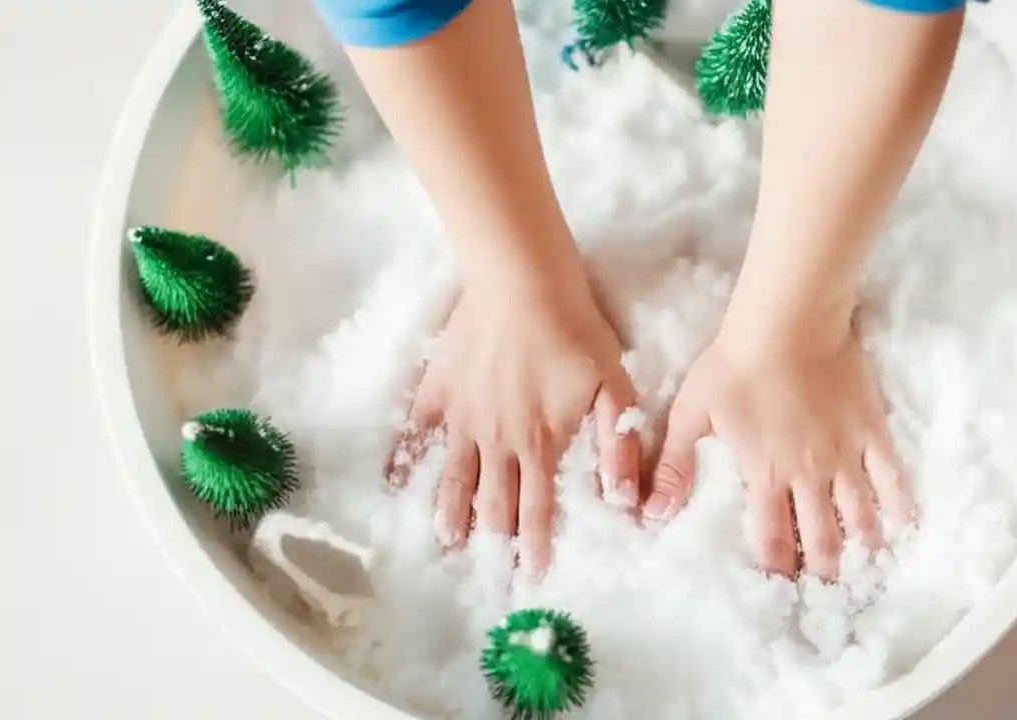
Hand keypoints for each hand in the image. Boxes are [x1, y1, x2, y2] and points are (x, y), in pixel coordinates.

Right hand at [390, 269, 639, 573]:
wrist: (524, 283)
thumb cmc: (576, 331)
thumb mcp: (615, 387)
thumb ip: (618, 445)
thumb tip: (623, 498)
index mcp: (540, 444)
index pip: (538, 509)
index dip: (535, 547)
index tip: (531, 578)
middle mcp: (497, 441)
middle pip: (492, 504)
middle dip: (491, 544)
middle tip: (485, 575)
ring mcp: (461, 419)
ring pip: (452, 480)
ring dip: (449, 517)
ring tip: (444, 545)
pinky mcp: (437, 392)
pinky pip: (414, 435)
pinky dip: (403, 463)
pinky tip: (392, 485)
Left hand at [644, 305, 913, 579]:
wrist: (789, 322)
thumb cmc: (736, 364)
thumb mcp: (692, 413)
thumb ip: (674, 465)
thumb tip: (651, 513)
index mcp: (764, 475)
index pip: (771, 539)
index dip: (776, 568)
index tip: (778, 586)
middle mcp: (808, 476)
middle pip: (820, 537)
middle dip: (822, 568)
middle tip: (825, 588)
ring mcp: (845, 456)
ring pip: (859, 515)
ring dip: (860, 546)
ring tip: (863, 568)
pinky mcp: (871, 431)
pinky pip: (891, 476)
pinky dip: (899, 505)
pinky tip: (904, 527)